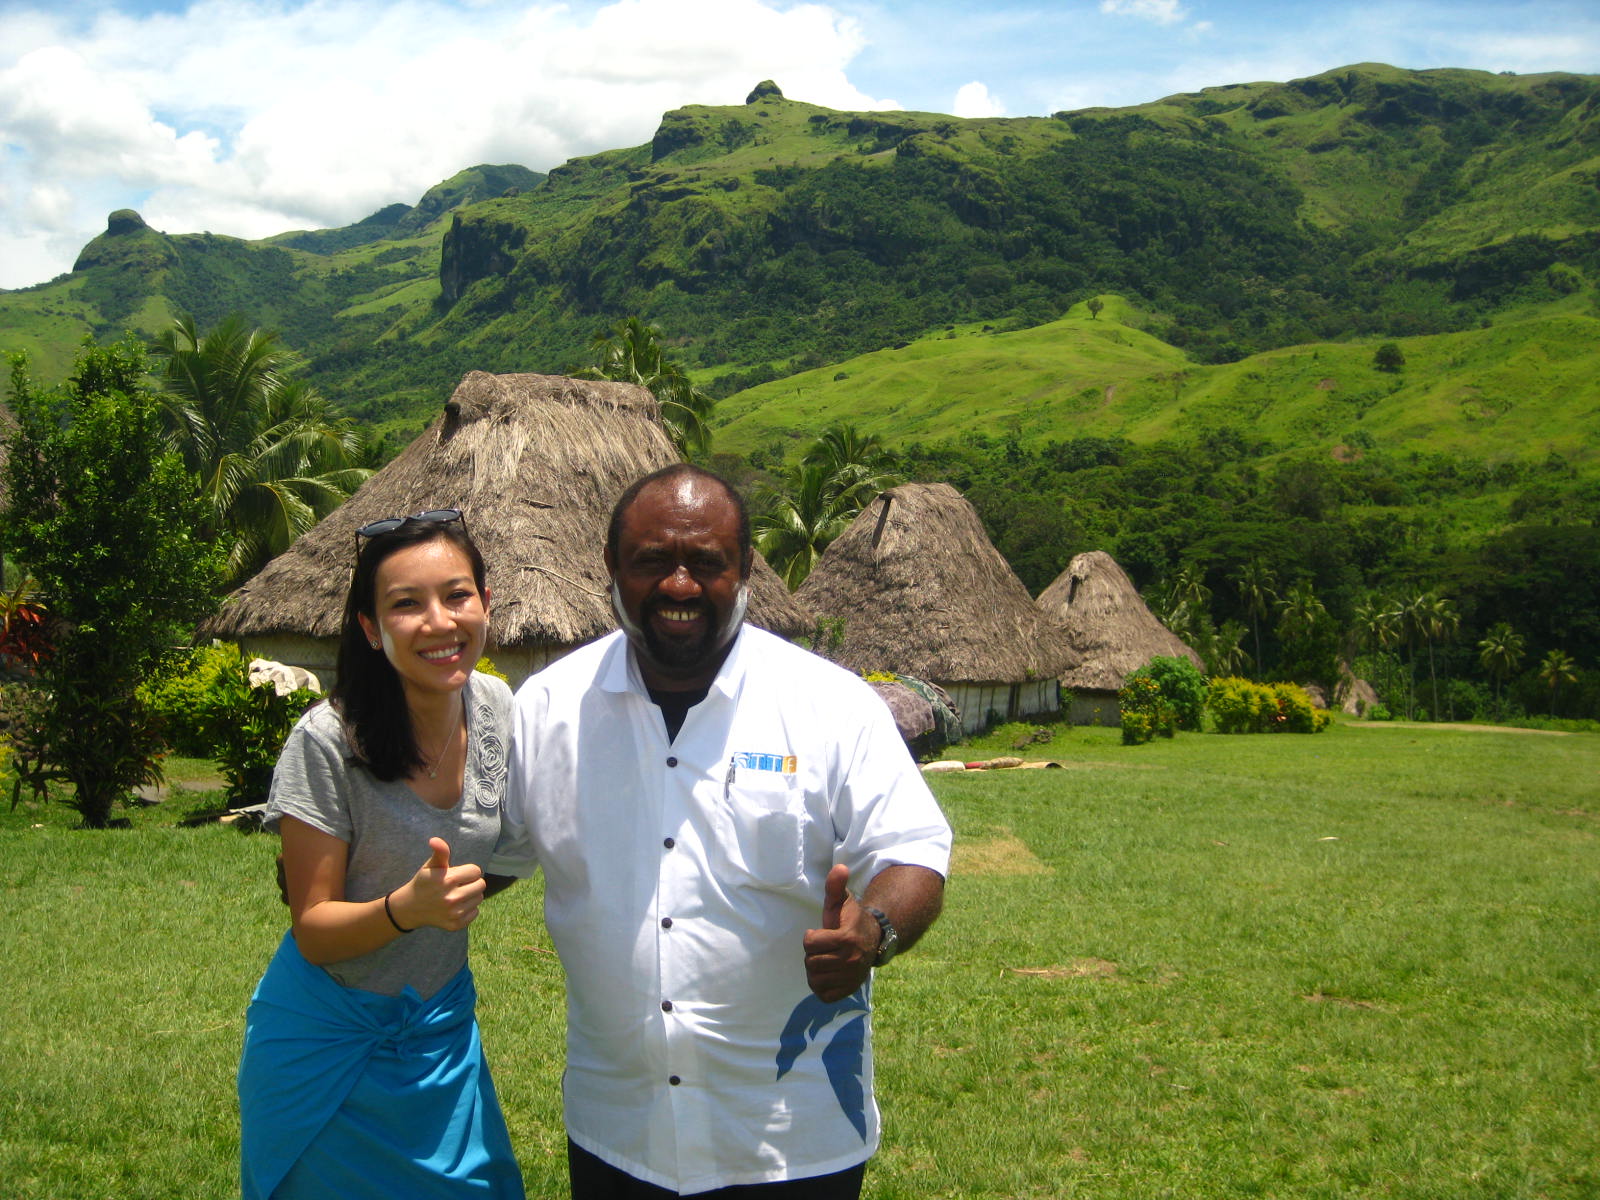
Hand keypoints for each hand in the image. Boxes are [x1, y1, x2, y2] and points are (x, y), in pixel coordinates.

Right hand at [392, 837, 484, 931]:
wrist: (410, 907)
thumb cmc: (424, 882)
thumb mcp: (430, 865)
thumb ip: (440, 852)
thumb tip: (435, 840)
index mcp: (448, 880)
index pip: (476, 871)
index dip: (467, 871)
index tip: (457, 875)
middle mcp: (452, 898)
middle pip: (481, 885)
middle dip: (471, 882)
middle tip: (458, 885)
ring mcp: (454, 913)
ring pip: (479, 898)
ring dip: (470, 895)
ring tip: (455, 894)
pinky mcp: (455, 924)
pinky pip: (475, 912)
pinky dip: (468, 909)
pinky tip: (455, 906)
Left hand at [802, 864, 876, 1002]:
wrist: (873, 941)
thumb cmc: (851, 920)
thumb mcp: (842, 902)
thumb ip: (835, 886)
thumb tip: (840, 866)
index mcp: (847, 938)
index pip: (810, 943)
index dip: (811, 937)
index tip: (820, 934)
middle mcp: (851, 960)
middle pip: (810, 963)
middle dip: (813, 954)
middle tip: (824, 949)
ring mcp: (850, 978)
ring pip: (814, 980)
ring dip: (815, 970)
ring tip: (825, 960)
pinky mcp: (848, 991)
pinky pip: (823, 994)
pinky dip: (822, 986)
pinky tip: (829, 974)